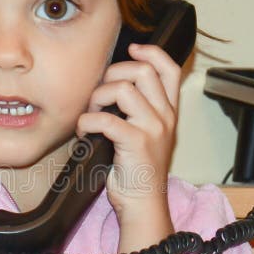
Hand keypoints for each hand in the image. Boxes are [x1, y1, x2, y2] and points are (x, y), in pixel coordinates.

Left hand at [75, 43, 181, 220]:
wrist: (142, 205)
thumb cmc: (136, 172)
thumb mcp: (145, 136)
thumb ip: (137, 111)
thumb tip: (111, 86)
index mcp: (168, 112)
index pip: (170, 69)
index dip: (151, 52)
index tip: (132, 48)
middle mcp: (165, 117)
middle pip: (142, 71)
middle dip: (112, 74)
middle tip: (98, 96)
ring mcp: (153, 129)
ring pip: (122, 89)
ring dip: (96, 98)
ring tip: (90, 116)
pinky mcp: (136, 142)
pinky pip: (105, 118)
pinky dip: (86, 122)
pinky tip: (83, 134)